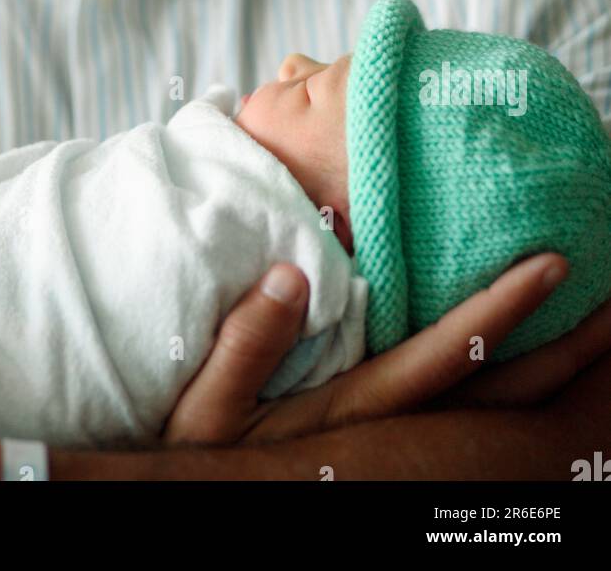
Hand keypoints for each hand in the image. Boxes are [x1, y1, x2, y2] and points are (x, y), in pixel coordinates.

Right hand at [162, 250, 592, 446]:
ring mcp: (402, 451)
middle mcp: (392, 435)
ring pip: (500, 418)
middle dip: (563, 350)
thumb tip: (289, 275)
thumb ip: (243, 347)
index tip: (551, 266)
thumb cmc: (199, 459)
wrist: (208, 504)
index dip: (500, 311)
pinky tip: (537, 366)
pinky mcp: (395, 454)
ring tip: (598, 328)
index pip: (443, 356)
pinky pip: (474, 424)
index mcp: (354, 412)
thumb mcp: (202, 415)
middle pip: (498, 396)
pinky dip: (518, 395)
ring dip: (554, 372)